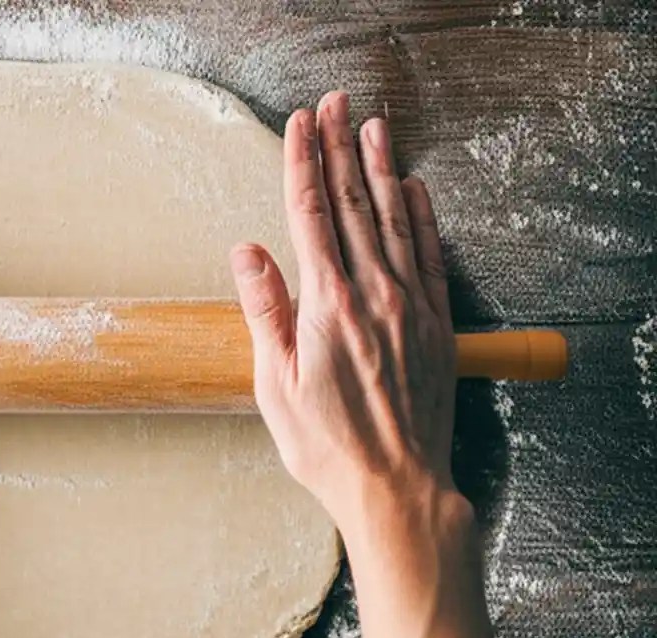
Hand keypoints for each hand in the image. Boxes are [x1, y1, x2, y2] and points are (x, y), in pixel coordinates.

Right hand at [230, 91, 457, 530]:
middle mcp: (374, 295)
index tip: (298, 126)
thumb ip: (265, 311)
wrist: (396, 487)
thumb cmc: (326, 445)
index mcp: (328, 307)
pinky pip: (431, 255)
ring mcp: (411, 307)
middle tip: (333, 104)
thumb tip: (247, 251)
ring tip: (373, 126)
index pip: (312, 217)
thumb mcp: (274, 384)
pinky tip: (416, 189)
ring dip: (383, 168)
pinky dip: (423, 216)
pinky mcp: (436, 325)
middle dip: (340, 148)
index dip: (303, 166)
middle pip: (354, 205)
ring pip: (396, 220)